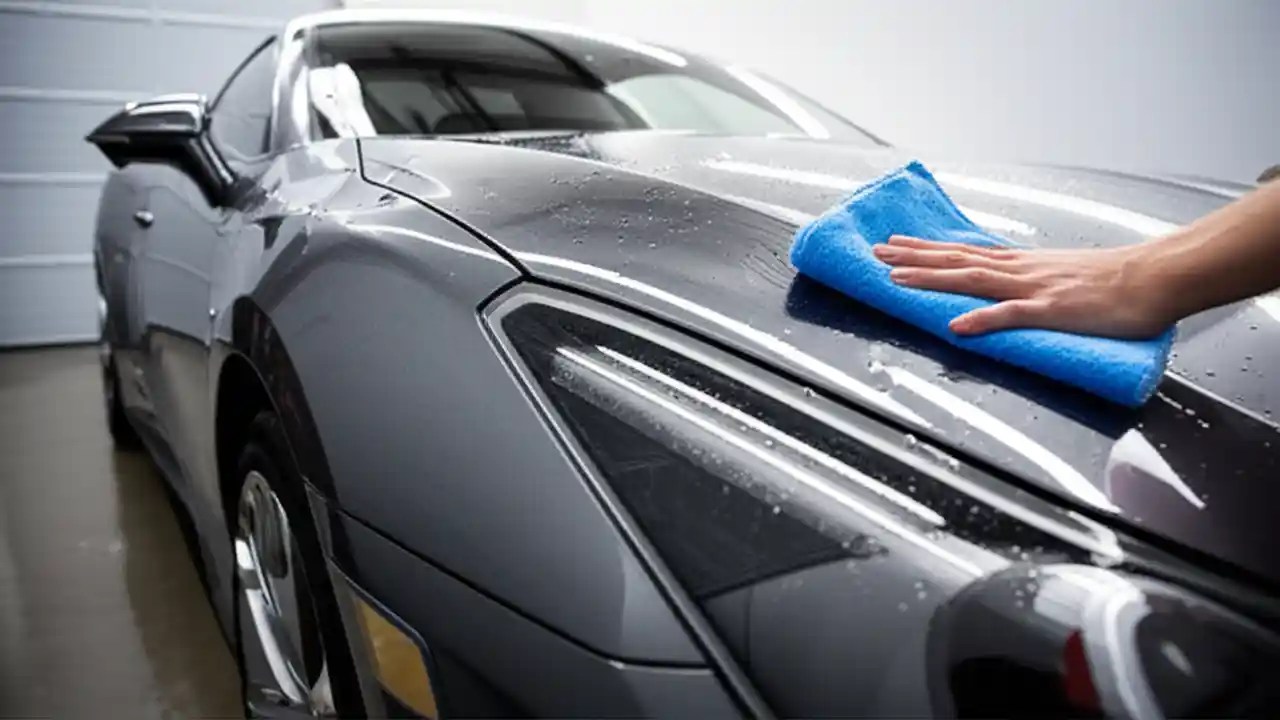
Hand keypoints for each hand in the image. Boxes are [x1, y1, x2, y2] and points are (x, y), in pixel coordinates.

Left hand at [872, 235, 1173, 337]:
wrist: (1156, 277)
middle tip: (876, 253)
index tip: (896, 246)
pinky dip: (982, 319)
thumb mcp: (1063, 275)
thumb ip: (1032, 283)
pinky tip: (956, 326)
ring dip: (932, 278)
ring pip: (972, 279)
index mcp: (1022, 264)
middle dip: (913, 257)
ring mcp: (1034, 288)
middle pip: (957, 260)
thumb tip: (1006, 290)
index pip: (964, 252)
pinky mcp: (1053, 310)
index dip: (927, 250)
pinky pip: (1011, 315)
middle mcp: (1021, 270)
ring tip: (896, 279)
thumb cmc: (1116, 279)